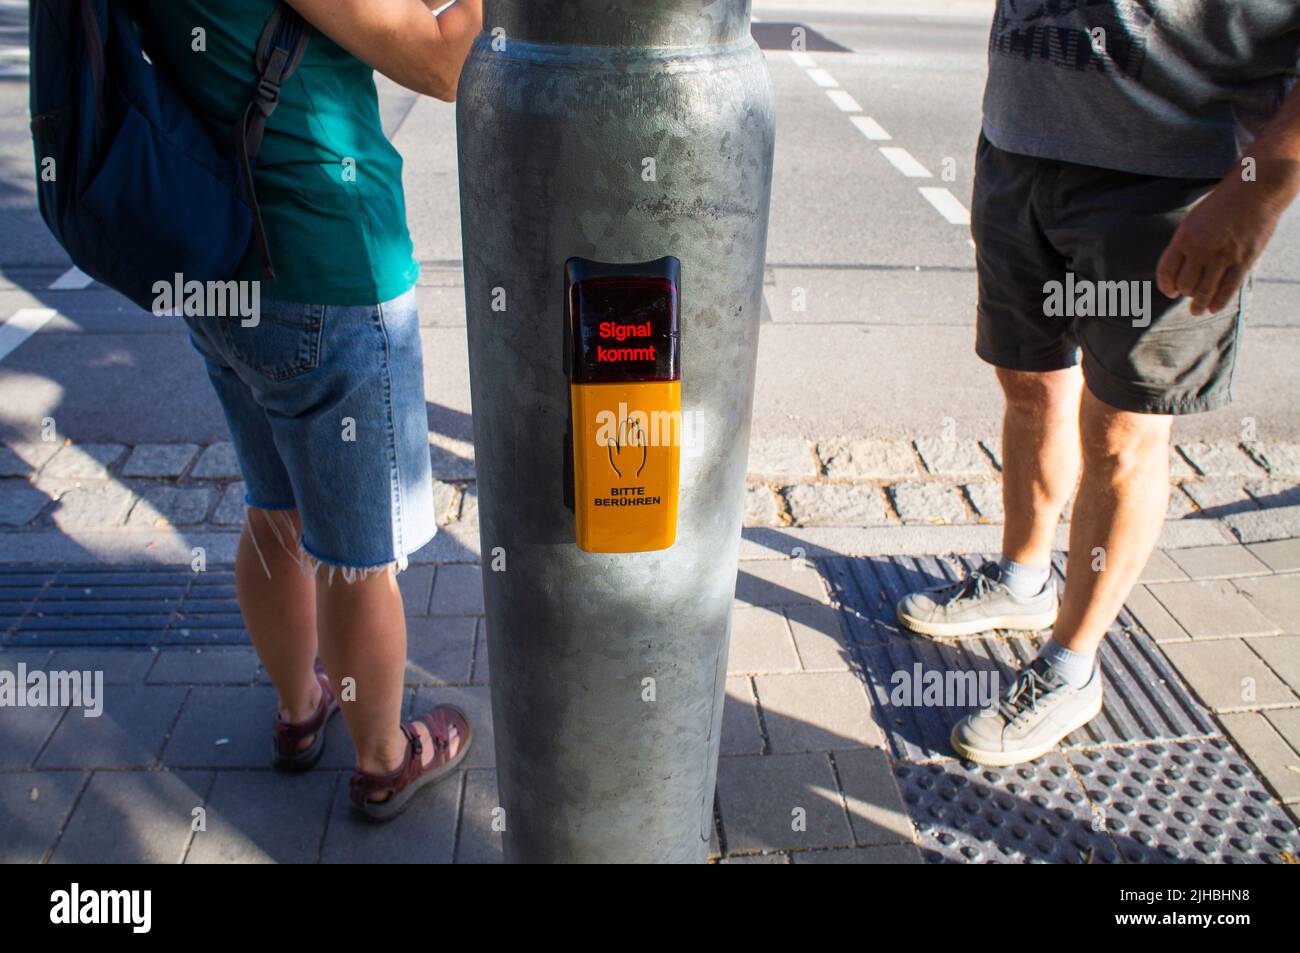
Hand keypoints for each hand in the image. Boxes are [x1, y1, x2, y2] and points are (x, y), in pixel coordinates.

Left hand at [1155, 178, 1282, 316]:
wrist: (1256, 190)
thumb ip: (1185, 245)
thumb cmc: (1221, 204)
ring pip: (1205, 291)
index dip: (1165, 286)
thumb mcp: (1194, 221)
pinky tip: (1214, 308)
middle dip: (1183, 294)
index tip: (1169, 292)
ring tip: (1197, 311)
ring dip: (1198, 305)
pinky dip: (1219, 301)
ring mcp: (1224, 256)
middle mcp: (1201, 248)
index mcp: (1184, 237)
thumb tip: (1178, 271)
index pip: (1166, 271)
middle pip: (1185, 284)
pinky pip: (1229, 288)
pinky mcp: (1244, 260)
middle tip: (1186, 297)